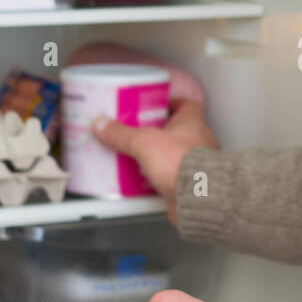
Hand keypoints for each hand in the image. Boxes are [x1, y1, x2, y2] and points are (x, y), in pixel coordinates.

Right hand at [92, 99, 219, 223]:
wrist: (198, 198)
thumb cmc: (184, 163)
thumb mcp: (145, 142)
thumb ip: (122, 134)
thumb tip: (103, 125)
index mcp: (192, 123)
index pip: (186, 105)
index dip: (170, 103)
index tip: (154, 105)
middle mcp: (198, 142)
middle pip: (177, 132)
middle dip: (157, 133)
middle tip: (136, 133)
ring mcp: (196, 165)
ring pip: (173, 156)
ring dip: (157, 158)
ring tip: (134, 158)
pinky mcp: (190, 185)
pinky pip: (170, 179)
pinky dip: (157, 180)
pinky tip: (141, 183)